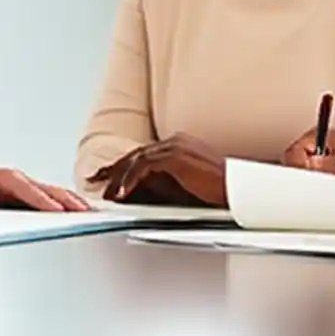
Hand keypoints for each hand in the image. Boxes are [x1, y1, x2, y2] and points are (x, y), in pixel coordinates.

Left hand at [0, 167, 89, 211]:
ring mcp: (21, 192)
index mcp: (1, 177)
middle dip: (68, 200)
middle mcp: (15, 182)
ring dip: (71, 204)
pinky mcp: (22, 201)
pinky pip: (47, 203)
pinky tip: (78, 216)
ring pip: (52, 195)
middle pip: (47, 189)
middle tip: (89, 212)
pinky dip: (65, 208)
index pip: (25, 188)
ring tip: (93, 215)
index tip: (57, 210)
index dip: (41, 199)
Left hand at [89, 134, 226, 206]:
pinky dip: (130, 180)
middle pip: (135, 154)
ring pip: (136, 159)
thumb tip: (134, 193)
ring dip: (119, 177)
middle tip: (96, 181)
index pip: (143, 154)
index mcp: (178, 145)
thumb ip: (160, 186)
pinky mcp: (175, 156)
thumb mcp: (182, 188)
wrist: (238, 190)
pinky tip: (123, 193)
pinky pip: (144, 167)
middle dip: (114, 169)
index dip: (122, 166)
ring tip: (109, 194)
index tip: (106, 176)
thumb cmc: (217, 192)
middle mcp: (174, 141)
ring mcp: (175, 146)